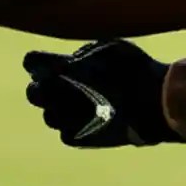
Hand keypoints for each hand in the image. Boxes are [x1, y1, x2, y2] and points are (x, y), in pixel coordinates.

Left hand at [23, 41, 185, 147]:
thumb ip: (84, 53)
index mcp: (60, 69)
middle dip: (43, 87)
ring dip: (58, 108)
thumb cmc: (135, 69)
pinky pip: (65, 132)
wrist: (153, 103)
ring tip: (80, 104)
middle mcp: (55, 95)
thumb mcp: (110, 47)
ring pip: (48, 115)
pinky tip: (90, 119)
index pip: (32, 62)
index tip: (45, 62)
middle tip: (60, 85)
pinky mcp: (77, 138)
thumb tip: (71, 61)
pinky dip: (73, 125)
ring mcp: (65, 119)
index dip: (38, 61)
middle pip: (34, 93)